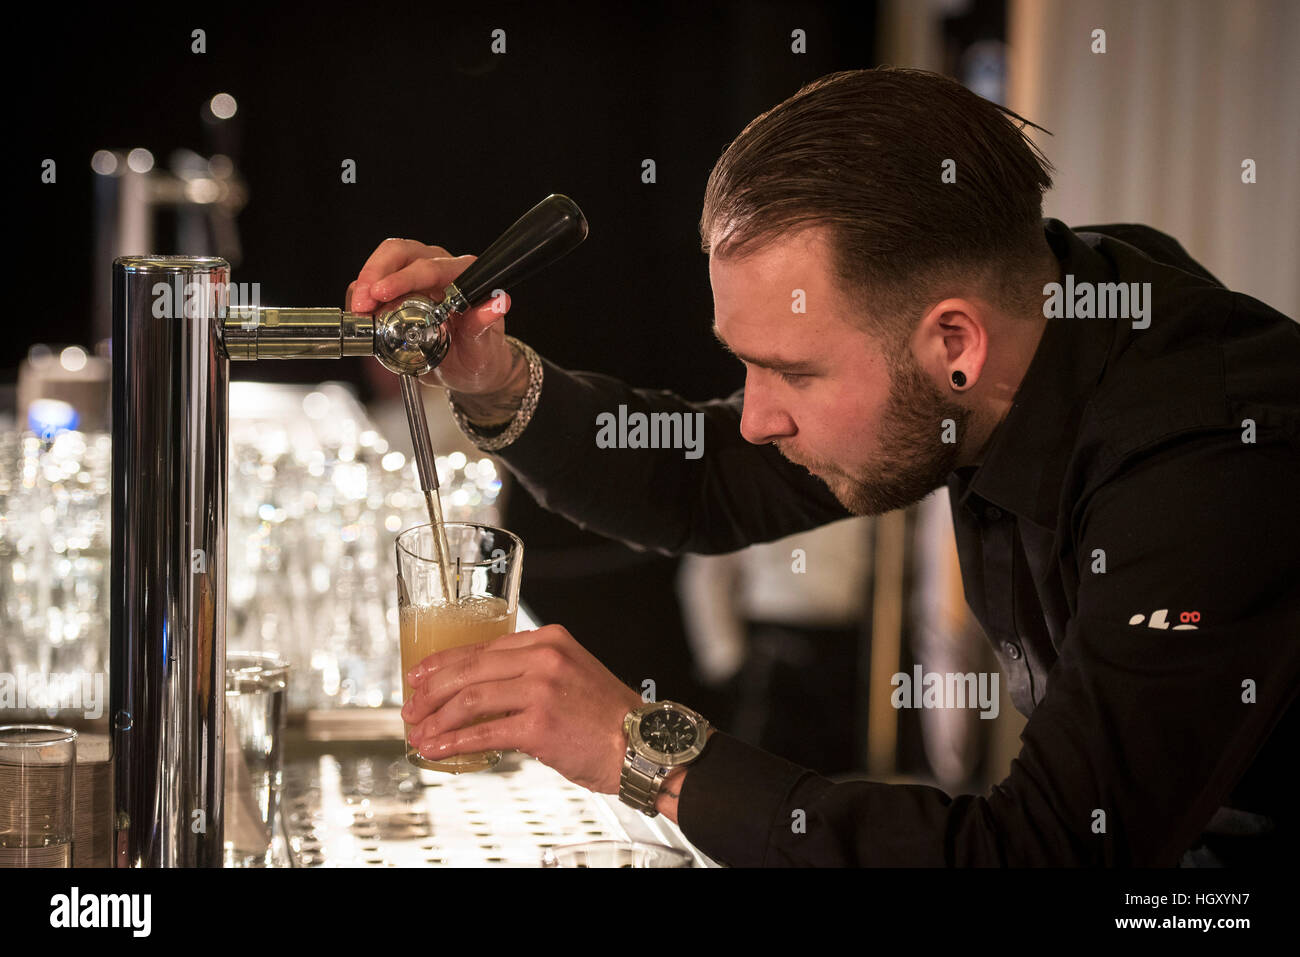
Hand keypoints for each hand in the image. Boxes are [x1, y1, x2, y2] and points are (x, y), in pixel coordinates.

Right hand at [345, 239, 515, 394]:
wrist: (470, 370)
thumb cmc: (480, 355)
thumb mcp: (483, 349)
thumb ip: (484, 326)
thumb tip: (498, 304)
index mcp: (465, 277)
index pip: (431, 267)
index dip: (403, 278)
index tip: (382, 293)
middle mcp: (440, 268)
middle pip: (400, 252)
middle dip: (375, 274)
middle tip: (362, 303)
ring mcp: (417, 275)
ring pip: (384, 261)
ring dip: (365, 284)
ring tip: (359, 312)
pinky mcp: (399, 288)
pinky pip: (374, 282)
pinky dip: (362, 296)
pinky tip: (362, 315)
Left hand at [401, 624, 645, 794]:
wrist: (642, 744)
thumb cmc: (607, 717)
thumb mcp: (571, 674)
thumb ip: (532, 673)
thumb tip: (484, 691)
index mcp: (549, 639)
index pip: (482, 646)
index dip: (443, 662)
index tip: (420, 676)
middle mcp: (544, 657)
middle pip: (469, 668)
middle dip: (430, 690)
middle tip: (410, 706)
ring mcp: (541, 689)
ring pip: (470, 699)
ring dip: (436, 718)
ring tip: (418, 732)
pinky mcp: (540, 724)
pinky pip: (484, 732)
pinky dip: (453, 742)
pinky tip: (437, 748)